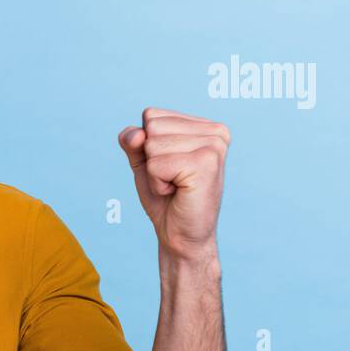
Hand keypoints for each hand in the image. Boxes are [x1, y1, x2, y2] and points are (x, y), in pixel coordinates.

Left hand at [117, 108, 228, 260]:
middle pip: (151, 128)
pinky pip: (156, 165)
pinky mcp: (206, 163)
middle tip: (172, 179)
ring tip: (176, 186)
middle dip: (151, 158)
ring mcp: (213, 145)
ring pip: (152, 145)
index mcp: (205, 125)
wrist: (180, 235)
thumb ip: (133, 140)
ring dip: (155, 173)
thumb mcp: (143, 162)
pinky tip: (178, 192)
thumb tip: (136, 134)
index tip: (168, 166)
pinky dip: (158, 184)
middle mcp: (215, 131)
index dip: (147, 145)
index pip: (151, 115)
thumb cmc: (165, 197)